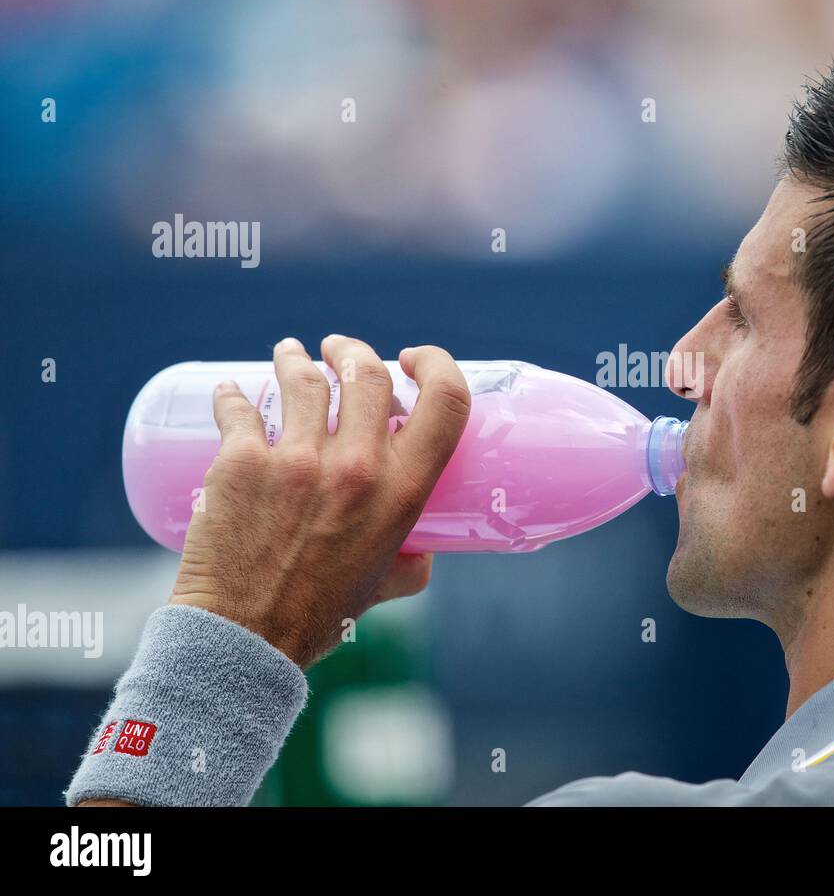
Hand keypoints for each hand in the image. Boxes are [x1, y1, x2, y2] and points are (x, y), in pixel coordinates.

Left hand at [168, 334, 470, 666]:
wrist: (245, 639)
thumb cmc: (321, 614)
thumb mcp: (388, 584)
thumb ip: (414, 563)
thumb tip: (424, 548)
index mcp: (404, 491)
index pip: (445, 400)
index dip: (435, 364)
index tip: (411, 359)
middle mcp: (357, 467)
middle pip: (366, 372)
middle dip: (351, 351)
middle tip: (337, 351)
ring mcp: (296, 461)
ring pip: (302, 377)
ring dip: (295, 357)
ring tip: (289, 354)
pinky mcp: (241, 463)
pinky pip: (238, 407)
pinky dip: (234, 394)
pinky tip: (231, 390)